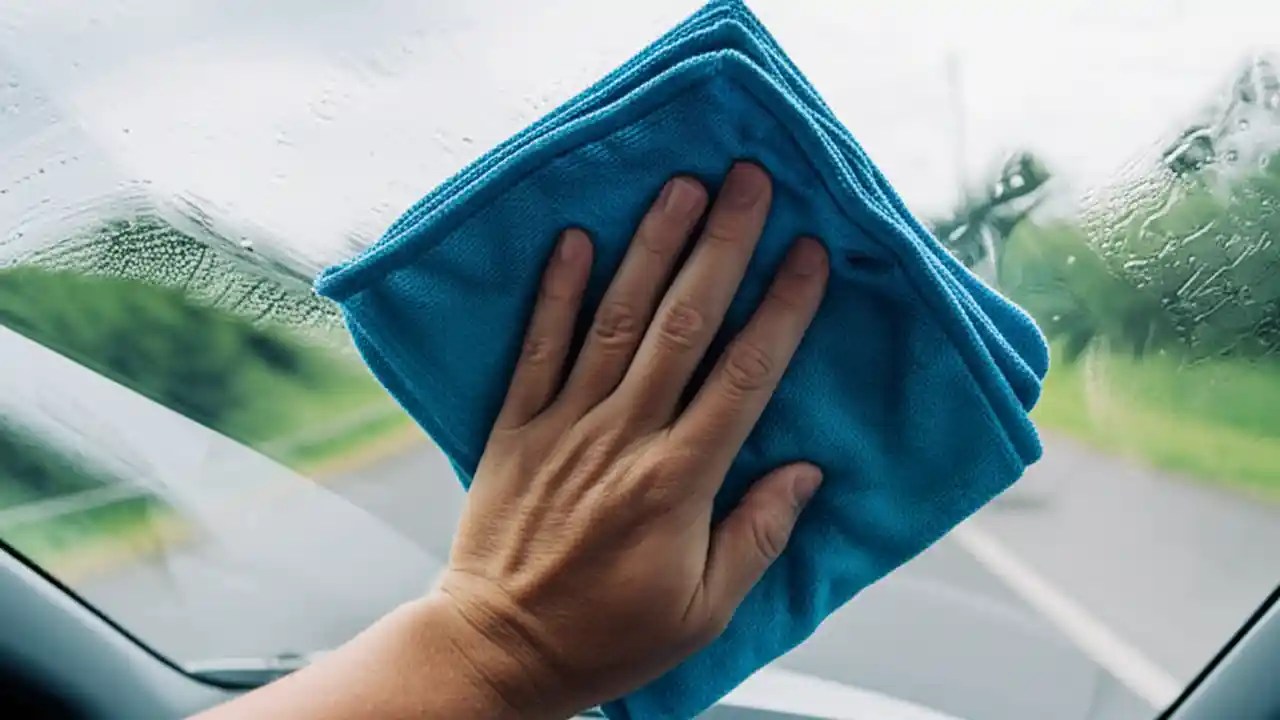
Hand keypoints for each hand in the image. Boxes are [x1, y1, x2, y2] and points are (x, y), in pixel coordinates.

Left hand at [434, 162, 829, 717]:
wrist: (497, 650)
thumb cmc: (607, 636)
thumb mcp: (702, 610)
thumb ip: (756, 535)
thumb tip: (805, 472)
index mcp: (678, 481)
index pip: (744, 376)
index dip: (781, 309)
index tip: (808, 252)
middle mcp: (623, 437)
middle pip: (684, 325)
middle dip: (721, 246)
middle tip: (749, 180)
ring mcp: (563, 425)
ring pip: (616, 320)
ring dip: (650, 247)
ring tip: (680, 186)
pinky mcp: (515, 427)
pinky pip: (537, 348)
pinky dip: (556, 292)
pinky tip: (576, 238)